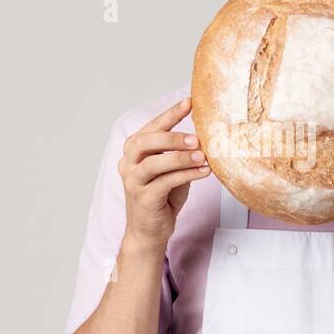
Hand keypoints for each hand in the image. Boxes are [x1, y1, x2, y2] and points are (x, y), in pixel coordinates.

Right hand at [119, 97, 211, 248]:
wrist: (149, 231)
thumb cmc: (162, 197)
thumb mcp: (171, 170)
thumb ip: (180, 153)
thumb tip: (205, 135)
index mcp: (134, 151)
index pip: (151, 127)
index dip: (170, 114)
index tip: (189, 102)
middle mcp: (128, 163)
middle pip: (145, 142)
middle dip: (172, 137)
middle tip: (196, 138)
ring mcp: (133, 181)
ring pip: (153, 163)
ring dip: (180, 158)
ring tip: (203, 156)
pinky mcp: (143, 199)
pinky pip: (165, 183)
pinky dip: (186, 175)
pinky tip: (204, 172)